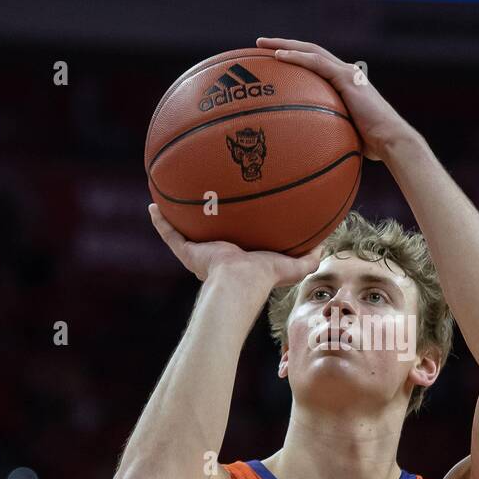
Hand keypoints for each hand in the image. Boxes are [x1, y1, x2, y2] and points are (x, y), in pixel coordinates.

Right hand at [149, 203, 322, 288]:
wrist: (239, 283)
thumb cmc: (263, 278)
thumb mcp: (291, 266)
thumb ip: (309, 258)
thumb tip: (326, 244)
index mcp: (238, 258)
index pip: (236, 241)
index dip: (235, 229)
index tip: (235, 215)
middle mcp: (216, 254)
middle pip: (209, 233)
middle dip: (206, 219)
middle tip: (205, 199)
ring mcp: (199, 253)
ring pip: (186, 231)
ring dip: (179, 216)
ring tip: (172, 196)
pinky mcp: (188, 251)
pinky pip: (170, 233)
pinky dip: (160, 221)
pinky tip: (153, 205)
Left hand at [255, 36, 418, 160]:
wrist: (391, 141)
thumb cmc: (372, 147)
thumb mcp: (346, 137)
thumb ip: (330, 135)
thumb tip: (310, 152)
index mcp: (345, 84)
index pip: (316, 65)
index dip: (295, 59)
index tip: (272, 60)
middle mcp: (346, 73)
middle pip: (310, 51)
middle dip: (283, 45)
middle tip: (260, 44)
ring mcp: (347, 73)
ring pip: (310, 51)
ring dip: (284, 45)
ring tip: (261, 44)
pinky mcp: (347, 78)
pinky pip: (316, 63)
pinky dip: (297, 58)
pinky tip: (278, 57)